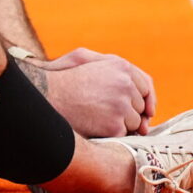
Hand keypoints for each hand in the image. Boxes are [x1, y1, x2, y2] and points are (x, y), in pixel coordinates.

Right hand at [39, 48, 155, 134]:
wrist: (46, 97)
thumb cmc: (62, 78)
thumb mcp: (84, 58)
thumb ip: (112, 65)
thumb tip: (135, 83)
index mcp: (121, 66)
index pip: (146, 85)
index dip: (146, 99)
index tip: (146, 111)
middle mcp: (125, 84)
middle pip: (141, 106)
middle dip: (130, 112)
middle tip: (109, 113)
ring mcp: (121, 105)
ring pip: (135, 123)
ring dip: (122, 125)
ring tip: (98, 118)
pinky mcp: (115, 125)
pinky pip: (124, 135)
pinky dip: (113, 135)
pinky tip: (96, 127)